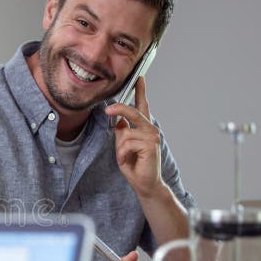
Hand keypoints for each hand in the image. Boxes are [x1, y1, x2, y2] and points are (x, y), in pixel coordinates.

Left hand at [104, 77, 162, 198]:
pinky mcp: (151, 145)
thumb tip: (119, 122)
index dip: (141, 91)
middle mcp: (150, 129)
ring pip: (126, 133)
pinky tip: (128, 161)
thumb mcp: (123, 146)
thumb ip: (122, 133)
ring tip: (126, 158)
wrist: (145, 183)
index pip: (142, 106)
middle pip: (133, 112)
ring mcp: (152, 137)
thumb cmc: (134, 165)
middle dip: (119, 109)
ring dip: (120, 148)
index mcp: (144, 128)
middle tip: (108, 110)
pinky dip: (123, 154)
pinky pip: (128, 143)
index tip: (139, 78)